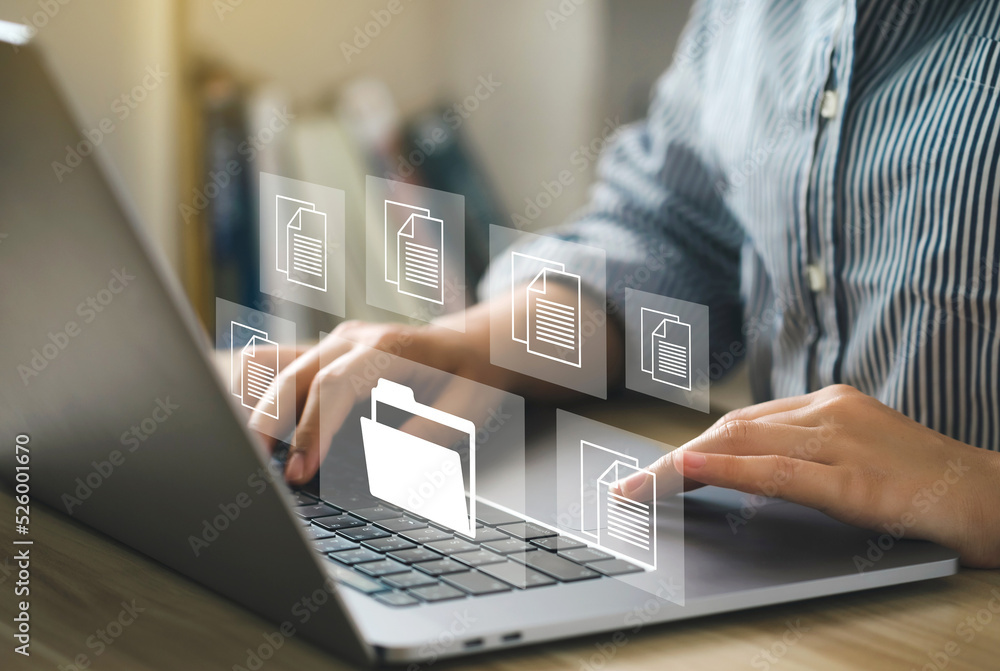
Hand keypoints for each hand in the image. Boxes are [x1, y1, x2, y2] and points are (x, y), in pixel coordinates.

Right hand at [246, 301, 511, 484]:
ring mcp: (337, 342)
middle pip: (293, 375)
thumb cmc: (472, 376)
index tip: (299, 472)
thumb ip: (428, 437)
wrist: (475, 342)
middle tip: (263, 475)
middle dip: (270, 426)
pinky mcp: (327, 352)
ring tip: (248, 453)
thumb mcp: (466, 410)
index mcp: (389, 349)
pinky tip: (255, 427)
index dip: (311, 430)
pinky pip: (280, 364)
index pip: (333, 386)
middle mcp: (355, 339)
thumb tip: (386, 471)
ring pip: (277, 366)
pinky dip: (258, 391)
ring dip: (256, 408)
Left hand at [615, 385, 999, 567]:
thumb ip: (805, 456)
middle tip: (628, 487)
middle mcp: (827, 410)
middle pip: (729, 429)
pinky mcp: (856, 479)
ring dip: (679, 467)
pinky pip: (776, 471)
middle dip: (671, 459)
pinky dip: (724, 470)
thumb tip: (745, 472)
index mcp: (826, 403)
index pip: (739, 422)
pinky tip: (686, 472)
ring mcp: (841, 440)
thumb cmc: (925, 483)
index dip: (689, 445)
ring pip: (741, 443)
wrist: (996, 498)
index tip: (650, 468)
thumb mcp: (856, 457)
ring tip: (638, 489)